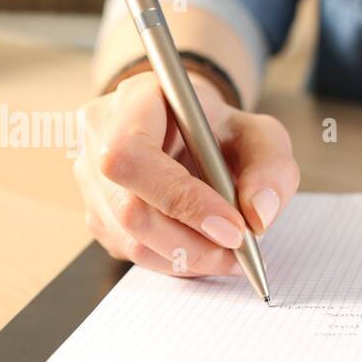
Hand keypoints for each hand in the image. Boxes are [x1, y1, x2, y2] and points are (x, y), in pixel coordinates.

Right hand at [73, 71, 300, 275]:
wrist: (186, 132)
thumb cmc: (217, 130)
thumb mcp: (258, 134)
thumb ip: (271, 168)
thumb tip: (259, 216)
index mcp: (134, 100)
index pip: (132, 155)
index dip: (180, 198)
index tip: (233, 227)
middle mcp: (98, 136)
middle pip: (130, 210)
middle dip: (192, 242)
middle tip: (238, 252)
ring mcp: (89, 179)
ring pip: (130, 240)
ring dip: (187, 257)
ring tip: (227, 254)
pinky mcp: (96, 214)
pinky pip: (129, 252)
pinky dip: (173, 260)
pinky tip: (201, 247)